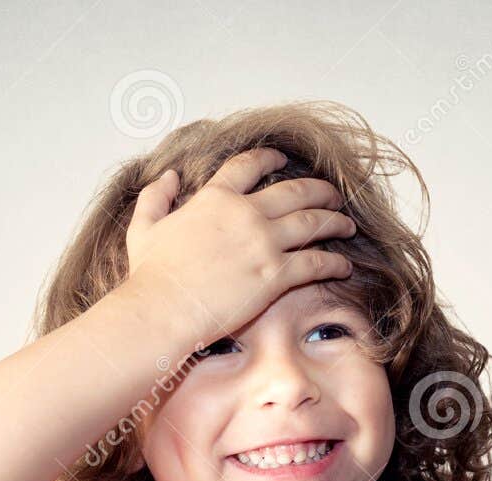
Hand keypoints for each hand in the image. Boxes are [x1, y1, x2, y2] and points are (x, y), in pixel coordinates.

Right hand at [122, 147, 356, 351]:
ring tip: (347, 225)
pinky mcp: (275, 274)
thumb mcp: (144, 227)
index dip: (270, 158)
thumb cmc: (152, 275)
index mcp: (215, 198)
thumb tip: (170, 176)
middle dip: (319, 190)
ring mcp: (263, 243)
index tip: (283, 160)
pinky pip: (315, 262)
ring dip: (335, 221)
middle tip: (332, 194)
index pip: (249, 166)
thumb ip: (156, 197)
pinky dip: (333, 262)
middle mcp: (245, 213)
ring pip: (313, 222)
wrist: (163, 309)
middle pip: (295, 191)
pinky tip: (344, 264)